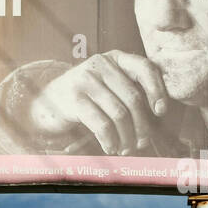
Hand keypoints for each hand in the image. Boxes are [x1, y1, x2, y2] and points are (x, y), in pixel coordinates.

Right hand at [26, 51, 169, 154]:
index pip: (144, 68)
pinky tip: (110, 147)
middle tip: (141, 143)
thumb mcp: (108, 85)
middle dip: (141, 126)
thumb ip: (130, 90)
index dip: (157, 90)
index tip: (161, 112)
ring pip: (119, 114)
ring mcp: (85, 80)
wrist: (46, 103)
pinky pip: (102, 124)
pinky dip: (110, 140)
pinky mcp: (74, 99)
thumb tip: (159, 113)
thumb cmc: (86, 98)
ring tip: (125, 149)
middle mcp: (101, 64)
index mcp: (115, 58)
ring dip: (126, 137)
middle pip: (133, 98)